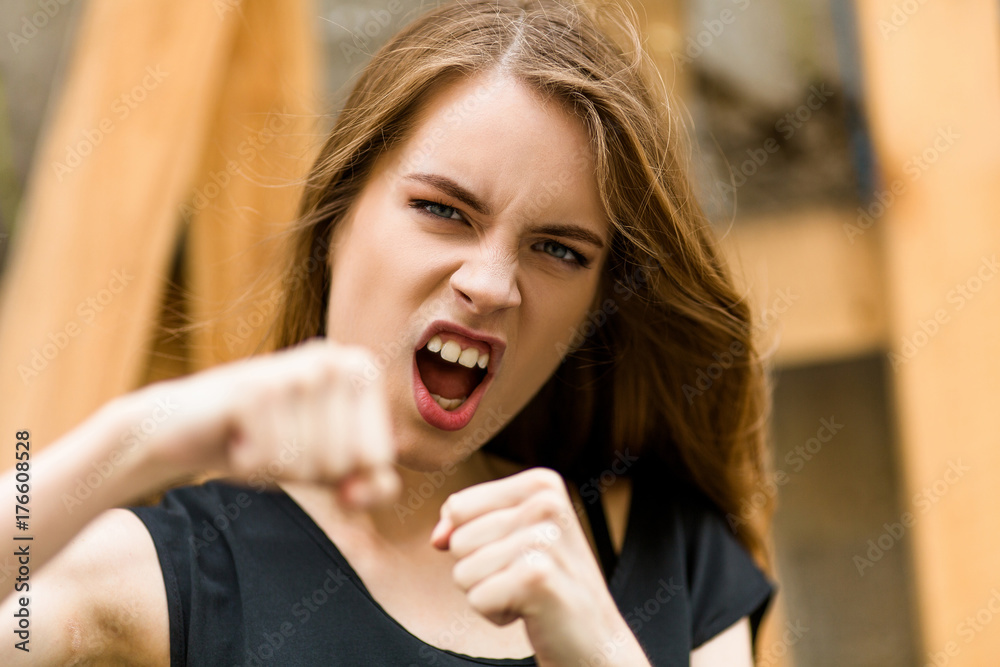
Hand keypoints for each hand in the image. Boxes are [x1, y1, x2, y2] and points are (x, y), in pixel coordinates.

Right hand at [110, 337, 399, 507]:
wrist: (181, 426)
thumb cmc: (265, 443)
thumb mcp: (328, 467)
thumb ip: (372, 485)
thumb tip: (367, 491)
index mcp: (361, 369)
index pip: (378, 458)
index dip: (341, 472)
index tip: (307, 444)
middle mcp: (334, 358)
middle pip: (344, 463)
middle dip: (304, 470)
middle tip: (274, 440)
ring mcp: (294, 369)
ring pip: (309, 463)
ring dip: (275, 466)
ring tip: (255, 436)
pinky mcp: (253, 388)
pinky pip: (269, 460)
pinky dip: (247, 463)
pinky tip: (235, 436)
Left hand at [430, 467, 650, 666]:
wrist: (593, 638)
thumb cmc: (546, 584)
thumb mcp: (507, 538)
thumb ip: (463, 524)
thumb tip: (438, 537)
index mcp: (541, 483)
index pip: (457, 508)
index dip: (472, 541)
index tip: (515, 554)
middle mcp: (547, 503)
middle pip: (458, 540)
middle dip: (480, 570)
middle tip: (524, 578)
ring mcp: (545, 539)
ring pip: (463, 571)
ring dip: (488, 593)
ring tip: (527, 593)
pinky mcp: (538, 577)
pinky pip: (476, 598)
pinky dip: (495, 614)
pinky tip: (530, 610)